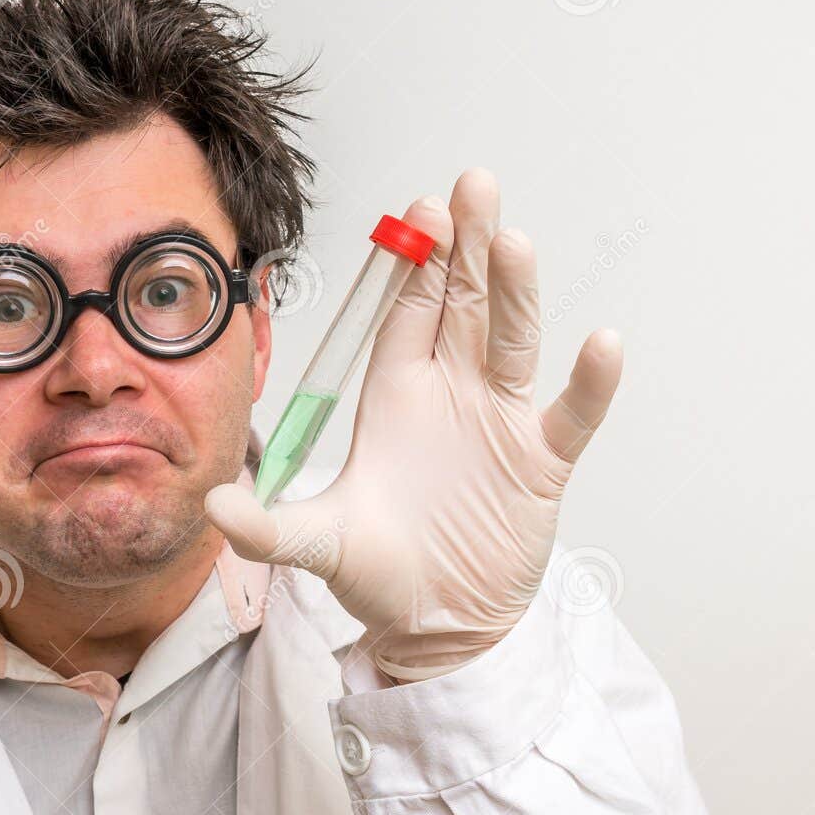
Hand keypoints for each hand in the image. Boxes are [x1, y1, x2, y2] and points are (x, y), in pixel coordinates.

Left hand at [205, 169, 622, 680]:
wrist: (437, 627)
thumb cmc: (379, 575)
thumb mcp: (316, 544)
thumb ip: (269, 524)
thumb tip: (213, 507)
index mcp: (395, 397)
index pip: (405, 314)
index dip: (414, 263)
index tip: (420, 211)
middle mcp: (449, 396)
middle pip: (462, 306)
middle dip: (467, 248)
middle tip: (474, 187)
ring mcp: (498, 424)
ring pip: (511, 342)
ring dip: (516, 294)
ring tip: (514, 243)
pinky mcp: (539, 463)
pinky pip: (571, 415)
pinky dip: (588, 384)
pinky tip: (600, 344)